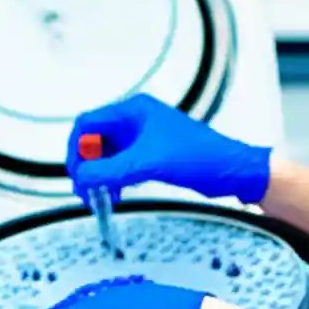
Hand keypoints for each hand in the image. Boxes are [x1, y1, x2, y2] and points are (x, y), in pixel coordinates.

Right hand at [65, 93, 271, 203]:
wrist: (231, 170)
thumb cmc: (200, 157)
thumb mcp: (147, 164)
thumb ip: (110, 170)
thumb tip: (81, 177)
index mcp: (133, 111)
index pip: (88, 124)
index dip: (78, 149)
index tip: (77, 174)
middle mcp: (136, 120)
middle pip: (95, 139)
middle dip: (87, 165)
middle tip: (86, 191)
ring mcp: (144, 137)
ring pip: (108, 154)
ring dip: (100, 174)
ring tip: (100, 197)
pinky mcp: (152, 154)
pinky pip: (122, 164)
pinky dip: (115, 178)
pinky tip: (117, 194)